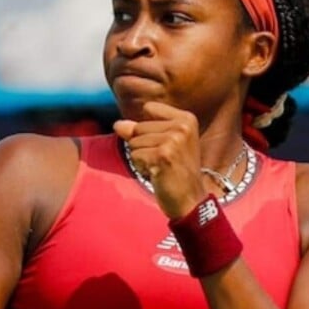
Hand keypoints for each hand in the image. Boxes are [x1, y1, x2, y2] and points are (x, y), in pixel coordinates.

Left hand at [113, 102, 207, 218]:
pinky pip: (135, 155)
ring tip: (161, 167)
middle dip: (144, 146)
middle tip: (164, 160)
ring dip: (142, 158)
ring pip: (134, 142)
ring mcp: (173, 140)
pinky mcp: (162, 155)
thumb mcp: (164, 144)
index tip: (165, 146)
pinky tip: (157, 174)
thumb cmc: (177, 172)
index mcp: (186, 119)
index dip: (148, 128)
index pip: (149, 108)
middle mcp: (182, 127)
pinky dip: (141, 167)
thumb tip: (118, 124)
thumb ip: (140, 130)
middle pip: (139, 127)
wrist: (190, 200)